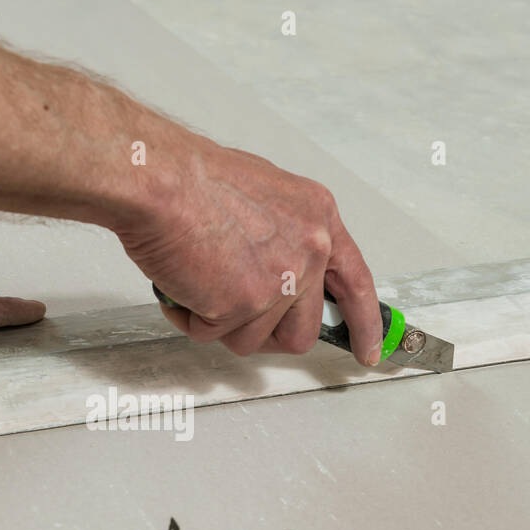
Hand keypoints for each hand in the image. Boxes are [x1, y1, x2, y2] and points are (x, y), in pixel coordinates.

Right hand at [116, 141, 383, 364]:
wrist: (161, 181)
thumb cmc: (195, 180)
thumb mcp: (265, 194)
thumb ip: (284, 237)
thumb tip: (275, 271)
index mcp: (318, 220)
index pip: (355, 283)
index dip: (363, 323)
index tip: (367, 349)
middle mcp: (309, 252)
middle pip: (301, 332)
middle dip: (265, 335)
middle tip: (233, 318)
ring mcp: (279, 283)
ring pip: (251, 340)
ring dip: (218, 323)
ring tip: (196, 283)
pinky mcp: (241, 306)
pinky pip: (211, 335)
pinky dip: (189, 317)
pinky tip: (180, 284)